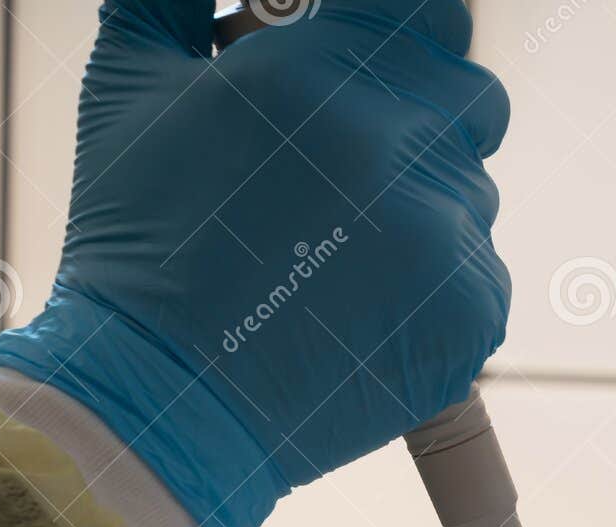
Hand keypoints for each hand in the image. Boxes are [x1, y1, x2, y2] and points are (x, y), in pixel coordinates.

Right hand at [0, 1, 510, 526]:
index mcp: (323, 76)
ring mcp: (447, 237)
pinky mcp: (475, 314)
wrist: (167, 399)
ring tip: (342, 257)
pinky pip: (484, 273)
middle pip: (472, 98)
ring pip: (474, 194)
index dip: (409, 34)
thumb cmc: (142, 243)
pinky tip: (368, 310)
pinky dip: (440, 287)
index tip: (381, 62)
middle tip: (362, 164)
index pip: (432, 13)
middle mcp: (400, 149)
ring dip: (426, 209)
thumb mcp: (131, 85)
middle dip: (426, 118)